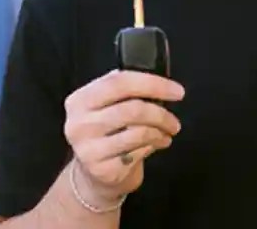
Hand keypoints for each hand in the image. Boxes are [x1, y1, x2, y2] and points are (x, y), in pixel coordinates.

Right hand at [63, 70, 184, 205]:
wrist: (92, 174)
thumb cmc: (106, 132)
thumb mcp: (106, 106)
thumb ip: (124, 89)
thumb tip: (159, 82)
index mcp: (80, 100)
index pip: (119, 82)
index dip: (152, 83)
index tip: (177, 91)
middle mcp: (79, 124)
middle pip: (132, 109)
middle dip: (161, 114)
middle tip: (174, 121)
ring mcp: (88, 149)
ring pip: (138, 132)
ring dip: (160, 131)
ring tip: (167, 132)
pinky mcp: (101, 169)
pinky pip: (138, 152)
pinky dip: (154, 146)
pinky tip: (158, 143)